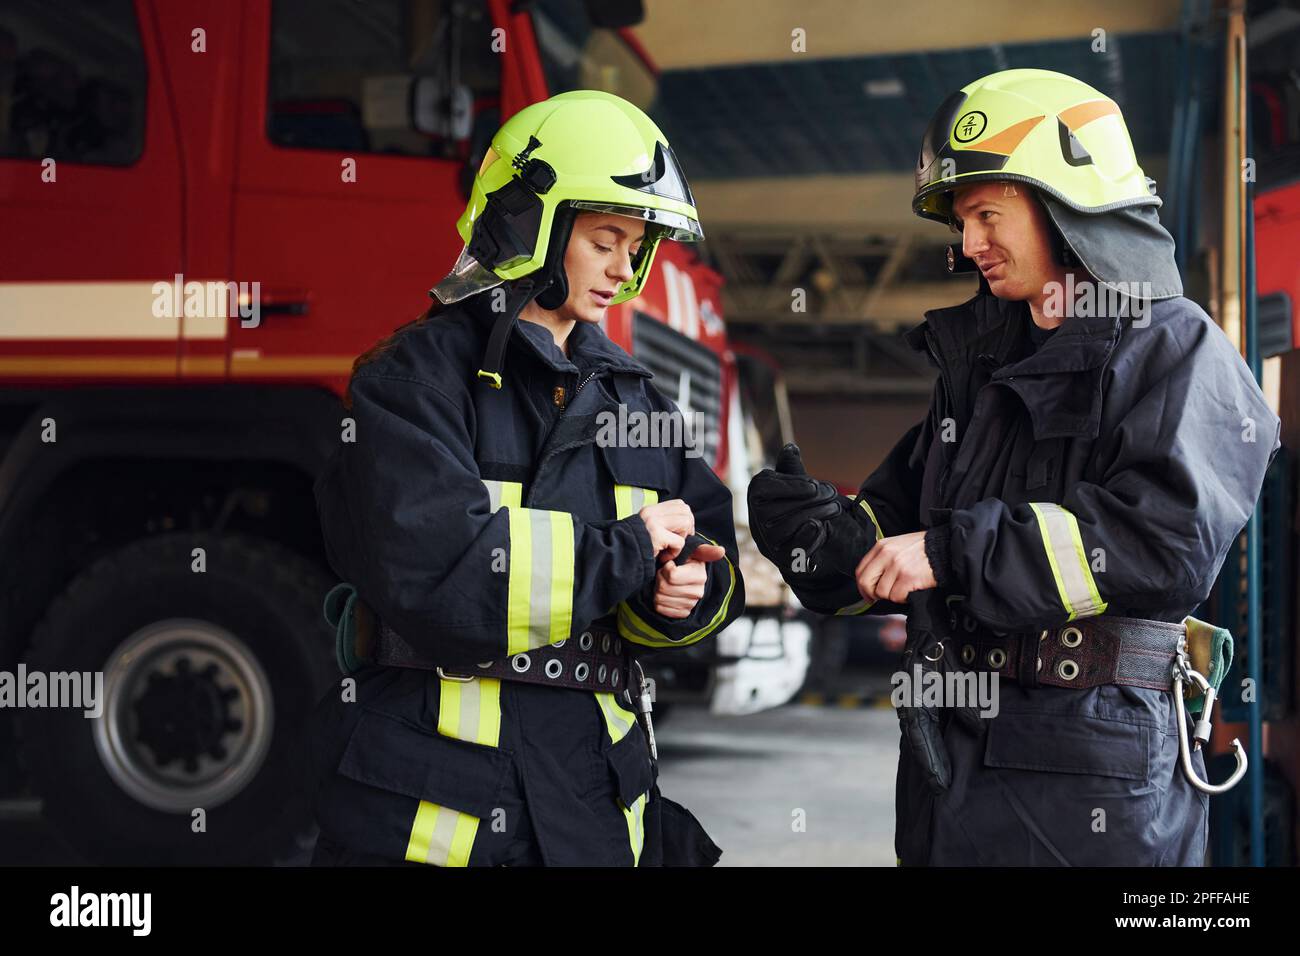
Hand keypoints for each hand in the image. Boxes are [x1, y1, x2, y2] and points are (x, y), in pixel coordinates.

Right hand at [638, 498, 694, 560]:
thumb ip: (663, 522)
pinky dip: (676, 552)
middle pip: (686, 511)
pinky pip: (680, 542)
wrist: (619, 555)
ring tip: (670, 547)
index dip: (685, 518)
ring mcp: (654, 523)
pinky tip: (664, 556)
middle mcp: (652, 513)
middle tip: (678, 541)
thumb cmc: (636, 547)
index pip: (680, 504)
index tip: (679, 532)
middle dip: (687, 528)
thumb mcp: (647, 529)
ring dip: (682, 539)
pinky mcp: (656, 536)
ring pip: (686, 522)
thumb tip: (686, 522)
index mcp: (651, 510)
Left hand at [652, 543, 725, 618]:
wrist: (682, 578)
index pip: (672, 575)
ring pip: (660, 599)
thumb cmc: (685, 562)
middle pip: (663, 587)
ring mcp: (690, 604)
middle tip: (663, 574)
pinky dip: (658, 601)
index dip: (665, 568)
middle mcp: (698, 592)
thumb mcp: (693, 552)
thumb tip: (721, 551)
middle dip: (659, 579)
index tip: (669, 564)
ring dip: (657, 590)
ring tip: (664, 583)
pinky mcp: (682, 613)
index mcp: (700, 576)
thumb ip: (704, 550)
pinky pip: (660, 609)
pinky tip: (665, 594)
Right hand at [747, 443, 842, 565]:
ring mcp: (768, 542)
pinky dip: (810, 535)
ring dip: (816, 514)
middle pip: (778, 507)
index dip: (790, 486)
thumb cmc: (801, 507)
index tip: (814, 485)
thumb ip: (792, 469)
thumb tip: (790, 449)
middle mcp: (756, 521)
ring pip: (787, 525)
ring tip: (834, 508)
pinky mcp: (783, 559)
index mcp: (756, 497)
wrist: (809, 542)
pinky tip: (822, 526)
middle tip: (833, 494)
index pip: (763, 487)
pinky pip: (794, 547)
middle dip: (810, 499)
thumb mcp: (797, 486)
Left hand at [855, 531, 935, 603]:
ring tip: (903, 588)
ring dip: (892, 595)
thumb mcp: (898, 545)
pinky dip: (903, 598)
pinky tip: (911, 590)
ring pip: (882, 592)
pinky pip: (896, 596)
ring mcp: (897, 566)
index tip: (867, 593)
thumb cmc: (923, 549)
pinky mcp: (908, 577)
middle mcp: (887, 555)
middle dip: (871, 594)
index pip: (861, 570)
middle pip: (866, 583)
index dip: (862, 586)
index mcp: (882, 546)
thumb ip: (883, 558)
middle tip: (878, 598)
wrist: (945, 548)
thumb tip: (872, 579)